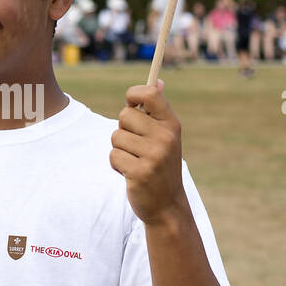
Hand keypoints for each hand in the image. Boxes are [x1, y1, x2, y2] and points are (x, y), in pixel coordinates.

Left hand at [109, 80, 186, 225]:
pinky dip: (116, 165)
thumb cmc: (161, 165)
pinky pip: (113, 156)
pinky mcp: (140, 172)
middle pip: (125, 115)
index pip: (150, 94)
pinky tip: (129, 173)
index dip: (133, 95)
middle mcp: (166, 137)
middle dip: (123, 129)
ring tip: (134, 161)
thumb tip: (157, 80)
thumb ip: (157, 111)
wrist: (167, 205)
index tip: (131, 104)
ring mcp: (154, 156)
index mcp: (172, 124)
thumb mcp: (166, 136)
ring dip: (119, 150)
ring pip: (116, 137)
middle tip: (135, 145)